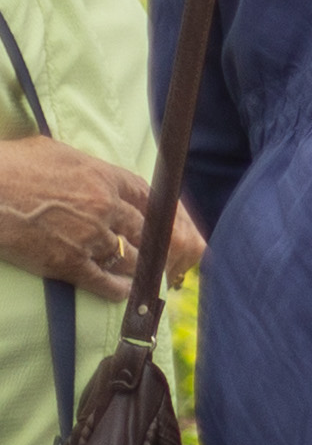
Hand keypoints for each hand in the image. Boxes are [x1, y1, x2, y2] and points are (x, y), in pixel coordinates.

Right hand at [0, 141, 177, 300]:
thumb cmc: (11, 165)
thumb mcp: (56, 152)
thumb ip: (84, 167)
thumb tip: (90, 172)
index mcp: (104, 177)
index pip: (148, 196)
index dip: (160, 211)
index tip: (164, 222)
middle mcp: (104, 207)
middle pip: (145, 230)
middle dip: (154, 243)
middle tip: (159, 253)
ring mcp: (88, 236)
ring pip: (129, 258)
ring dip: (139, 268)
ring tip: (145, 274)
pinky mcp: (67, 262)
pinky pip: (103, 281)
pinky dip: (117, 289)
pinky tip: (124, 292)